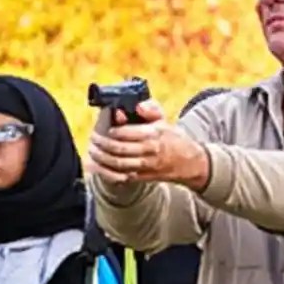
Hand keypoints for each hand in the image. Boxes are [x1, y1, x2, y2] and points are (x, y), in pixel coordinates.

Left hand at [87, 100, 209, 189]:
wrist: (190, 162)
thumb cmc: (173, 138)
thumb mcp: (165, 120)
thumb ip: (151, 109)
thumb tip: (137, 106)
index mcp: (154, 134)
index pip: (126, 132)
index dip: (110, 130)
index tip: (103, 128)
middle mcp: (150, 150)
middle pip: (118, 148)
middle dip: (102, 143)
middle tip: (94, 138)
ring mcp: (147, 166)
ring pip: (118, 164)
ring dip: (101, 158)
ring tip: (93, 151)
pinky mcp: (144, 177)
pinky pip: (121, 176)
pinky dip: (107, 171)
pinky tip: (98, 166)